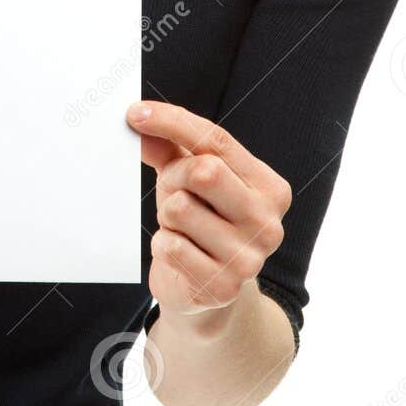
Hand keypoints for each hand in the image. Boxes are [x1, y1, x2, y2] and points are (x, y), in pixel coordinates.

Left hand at [125, 100, 291, 316]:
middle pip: (203, 171)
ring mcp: (249, 259)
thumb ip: (170, 146)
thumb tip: (139, 120)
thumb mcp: (189, 180)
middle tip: (171, 191)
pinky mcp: (221, 287)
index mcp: (270, 188)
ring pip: (180, 208)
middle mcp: (268, 223)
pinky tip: (178, 254)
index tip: (135, 114)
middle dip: (174, 177)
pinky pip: (170, 246)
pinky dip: (162, 245)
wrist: (205, 291)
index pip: (217, 140)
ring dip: (167, 216)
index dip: (172, 121)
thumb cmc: (199, 223)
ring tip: (180, 229)